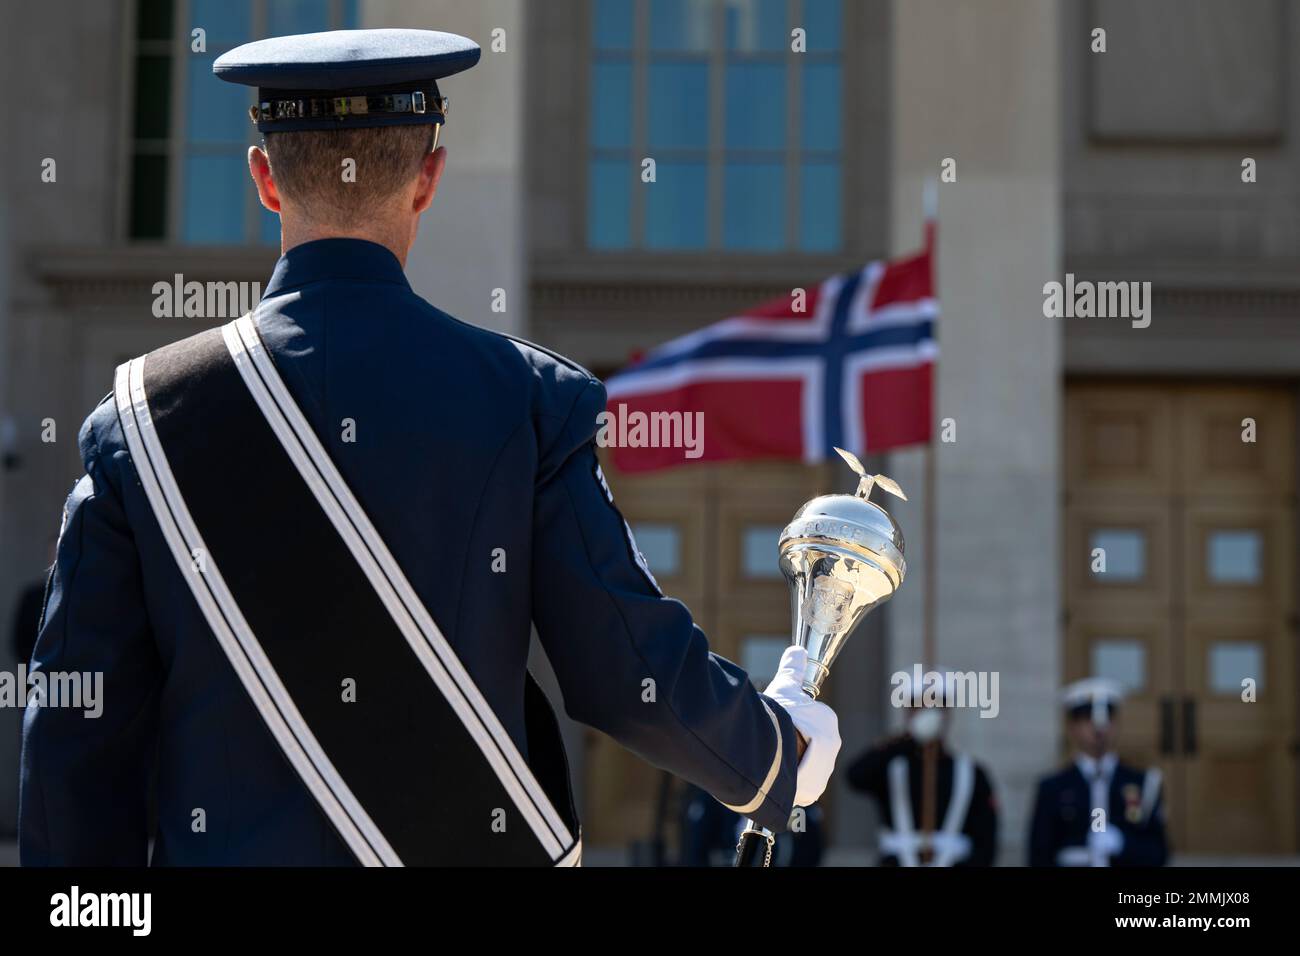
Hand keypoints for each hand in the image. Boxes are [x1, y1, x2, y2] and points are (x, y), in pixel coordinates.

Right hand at [762, 646, 840, 806]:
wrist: (772, 749)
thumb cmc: (777, 715)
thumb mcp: (783, 687)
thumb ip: (792, 669)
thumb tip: (798, 650)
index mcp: (827, 720)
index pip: (809, 723)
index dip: (790, 723)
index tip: (776, 724)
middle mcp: (833, 746)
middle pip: (808, 745)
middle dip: (792, 745)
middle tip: (772, 743)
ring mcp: (824, 770)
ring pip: (805, 766)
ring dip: (791, 765)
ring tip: (772, 761)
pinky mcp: (813, 789)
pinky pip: (801, 785)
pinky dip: (789, 783)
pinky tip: (776, 777)